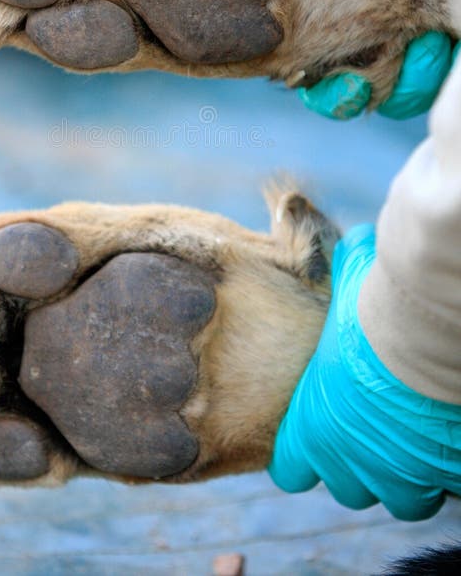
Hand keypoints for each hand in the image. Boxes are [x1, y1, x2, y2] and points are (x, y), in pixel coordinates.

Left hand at [268, 223, 460, 519]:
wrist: (429, 328)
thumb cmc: (374, 305)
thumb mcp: (347, 276)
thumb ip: (338, 271)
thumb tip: (335, 236)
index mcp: (314, 429)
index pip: (290, 471)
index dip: (302, 453)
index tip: (315, 431)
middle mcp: (356, 463)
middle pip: (350, 489)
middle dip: (360, 463)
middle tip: (372, 425)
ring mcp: (406, 474)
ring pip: (404, 499)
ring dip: (408, 473)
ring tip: (415, 435)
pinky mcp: (449, 471)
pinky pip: (449, 482)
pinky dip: (449, 463)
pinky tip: (448, 427)